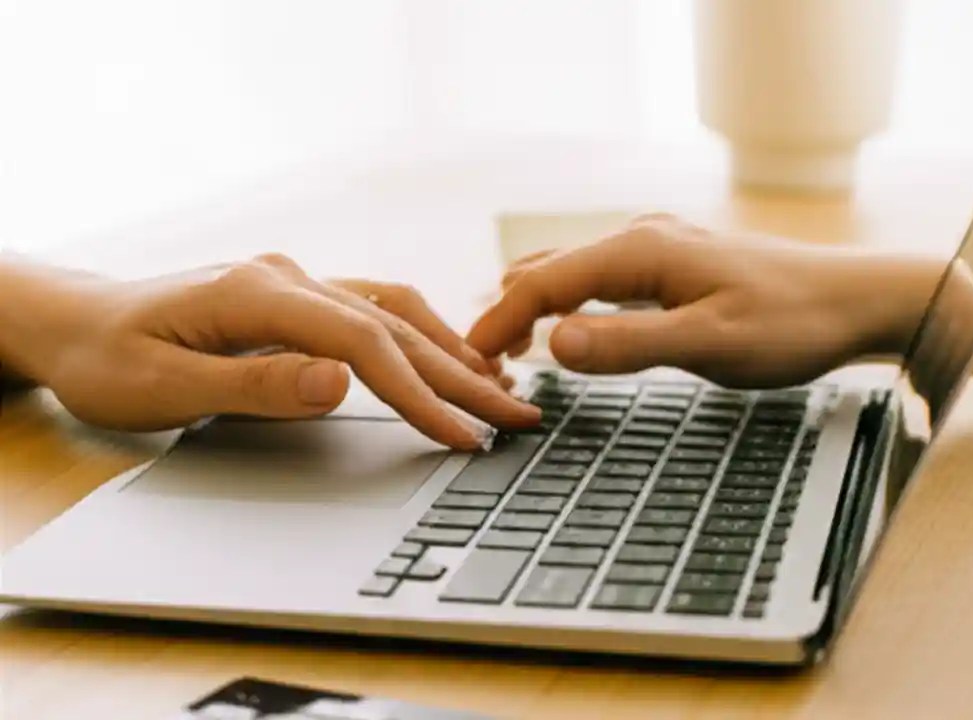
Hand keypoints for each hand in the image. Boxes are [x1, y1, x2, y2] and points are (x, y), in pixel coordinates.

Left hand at [9, 254, 538, 448]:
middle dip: (462, 375)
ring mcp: (296, 284)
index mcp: (259, 292)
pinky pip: (378, 311)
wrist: (73, 322)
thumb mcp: (164, 387)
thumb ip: (254, 383)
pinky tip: (451, 356)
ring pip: (397, 312)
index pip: (364, 344)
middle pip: (396, 326)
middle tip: (522, 415)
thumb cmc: (106, 360)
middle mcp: (289, 279)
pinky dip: (424, 336)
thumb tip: (340, 381)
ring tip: (505, 386)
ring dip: (454, 352)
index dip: (420, 392)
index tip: (463, 434)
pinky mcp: (298, 299)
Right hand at [468, 214, 935, 387]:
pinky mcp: (672, 265)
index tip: (466, 361)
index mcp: (640, 249)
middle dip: (506, 314)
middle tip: (481, 371)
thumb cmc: (792, 324)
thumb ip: (629, 345)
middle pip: (546, 269)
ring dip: (534, 309)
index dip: (496, 321)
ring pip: (570, 272)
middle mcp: (641, 237)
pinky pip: (599, 279)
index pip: (542, 281)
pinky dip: (567, 305)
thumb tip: (552, 343)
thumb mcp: (710, 345)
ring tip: (507, 356)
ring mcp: (657, 247)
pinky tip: (564, 334)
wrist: (855, 300)